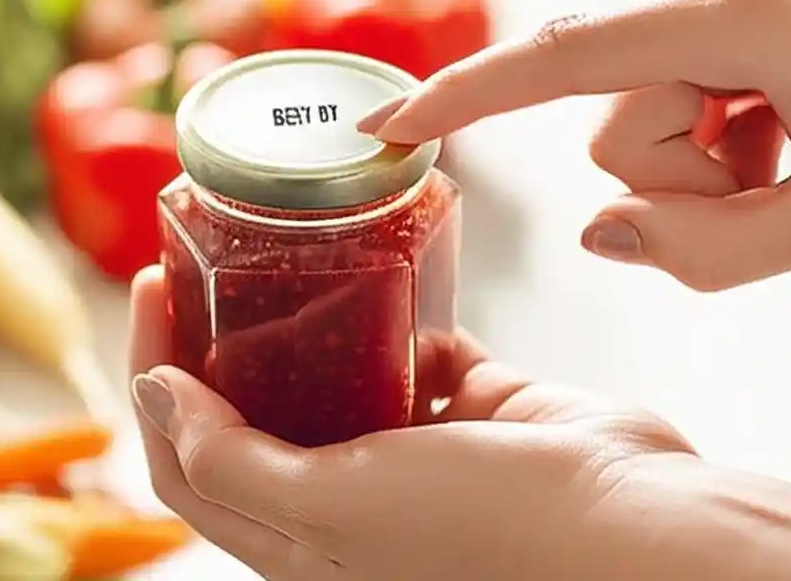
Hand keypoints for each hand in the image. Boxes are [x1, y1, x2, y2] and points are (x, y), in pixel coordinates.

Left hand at [128, 265, 692, 579]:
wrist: (639, 523)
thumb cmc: (493, 534)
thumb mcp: (339, 509)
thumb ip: (236, 462)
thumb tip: (156, 401)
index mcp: (306, 544)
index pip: (191, 462)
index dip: (155, 384)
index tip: (151, 296)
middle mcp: (353, 499)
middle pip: (254, 412)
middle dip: (213, 338)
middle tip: (196, 258)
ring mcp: (417, 452)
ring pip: (335, 371)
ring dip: (299, 316)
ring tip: (272, 247)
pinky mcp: (475, 406)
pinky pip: (418, 347)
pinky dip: (398, 309)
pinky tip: (380, 267)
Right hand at [356, 0, 790, 290]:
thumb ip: (707, 249)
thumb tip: (601, 235)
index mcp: (739, 16)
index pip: (562, 60)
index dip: (467, 96)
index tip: (389, 121)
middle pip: (617, 127)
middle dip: (684, 183)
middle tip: (783, 186)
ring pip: (651, 124)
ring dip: (714, 168)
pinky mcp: (751, 15)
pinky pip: (690, 103)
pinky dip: (733, 145)